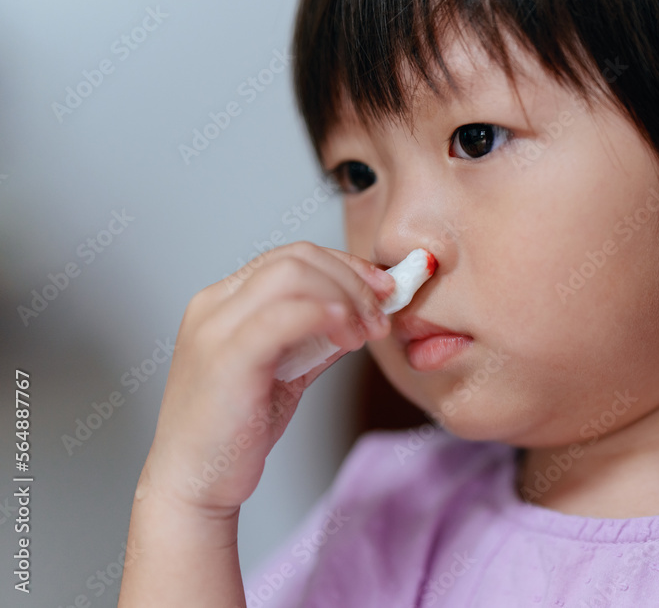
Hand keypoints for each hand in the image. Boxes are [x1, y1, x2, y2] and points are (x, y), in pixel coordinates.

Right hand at [138, 241, 394, 516]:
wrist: (193, 484)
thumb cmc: (235, 429)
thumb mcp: (285, 370)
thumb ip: (316, 337)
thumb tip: (362, 314)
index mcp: (223, 301)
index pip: (292, 256)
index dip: (345, 266)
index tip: (382, 290)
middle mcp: (214, 305)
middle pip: (295, 257)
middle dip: (352, 279)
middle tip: (382, 314)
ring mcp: (215, 329)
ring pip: (290, 275)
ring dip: (345, 297)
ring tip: (366, 333)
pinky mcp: (226, 359)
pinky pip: (282, 316)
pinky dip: (325, 315)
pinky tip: (349, 337)